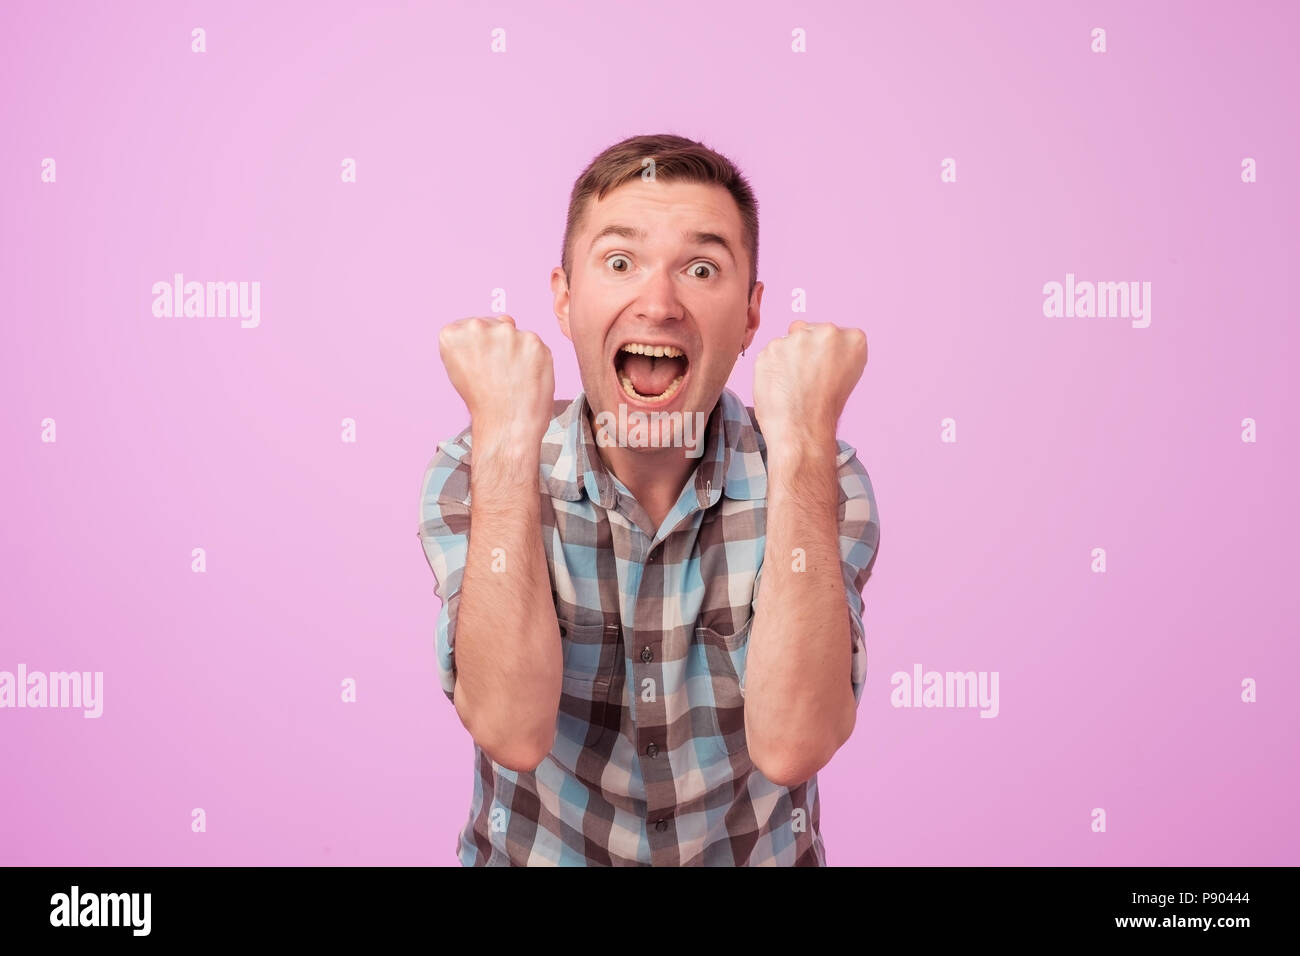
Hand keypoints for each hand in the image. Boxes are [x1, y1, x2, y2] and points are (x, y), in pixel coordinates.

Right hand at [438, 315, 555, 447]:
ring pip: (515, 334)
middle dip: (499, 344)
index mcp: (452, 334)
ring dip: (517, 350)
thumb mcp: (458, 369)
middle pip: (494, 324)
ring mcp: (507, 332)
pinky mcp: (532, 340)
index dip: (480, 346)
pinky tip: (527, 376)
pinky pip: (534, 344)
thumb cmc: (483, 402)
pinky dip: (534, 358)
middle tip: (499, 373)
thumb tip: (496, 323)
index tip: (481, 363)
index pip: (469, 326)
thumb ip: (470, 342)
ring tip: (513, 377)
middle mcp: (477, 327)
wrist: (506, 425)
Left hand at [752, 320, 867, 448]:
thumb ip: (836, 352)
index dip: (825, 354)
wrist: (802, 429)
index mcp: (854, 339)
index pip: (835, 335)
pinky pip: (770, 353)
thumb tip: (813, 341)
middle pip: (810, 332)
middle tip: (806, 379)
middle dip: (805, 351)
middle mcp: (827, 332)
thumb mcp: (848, 374)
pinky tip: (778, 385)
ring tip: (792, 385)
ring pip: (788, 342)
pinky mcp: (772, 347)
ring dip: (787, 358)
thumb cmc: (825, 409)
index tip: (823, 370)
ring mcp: (797, 338)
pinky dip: (771, 367)